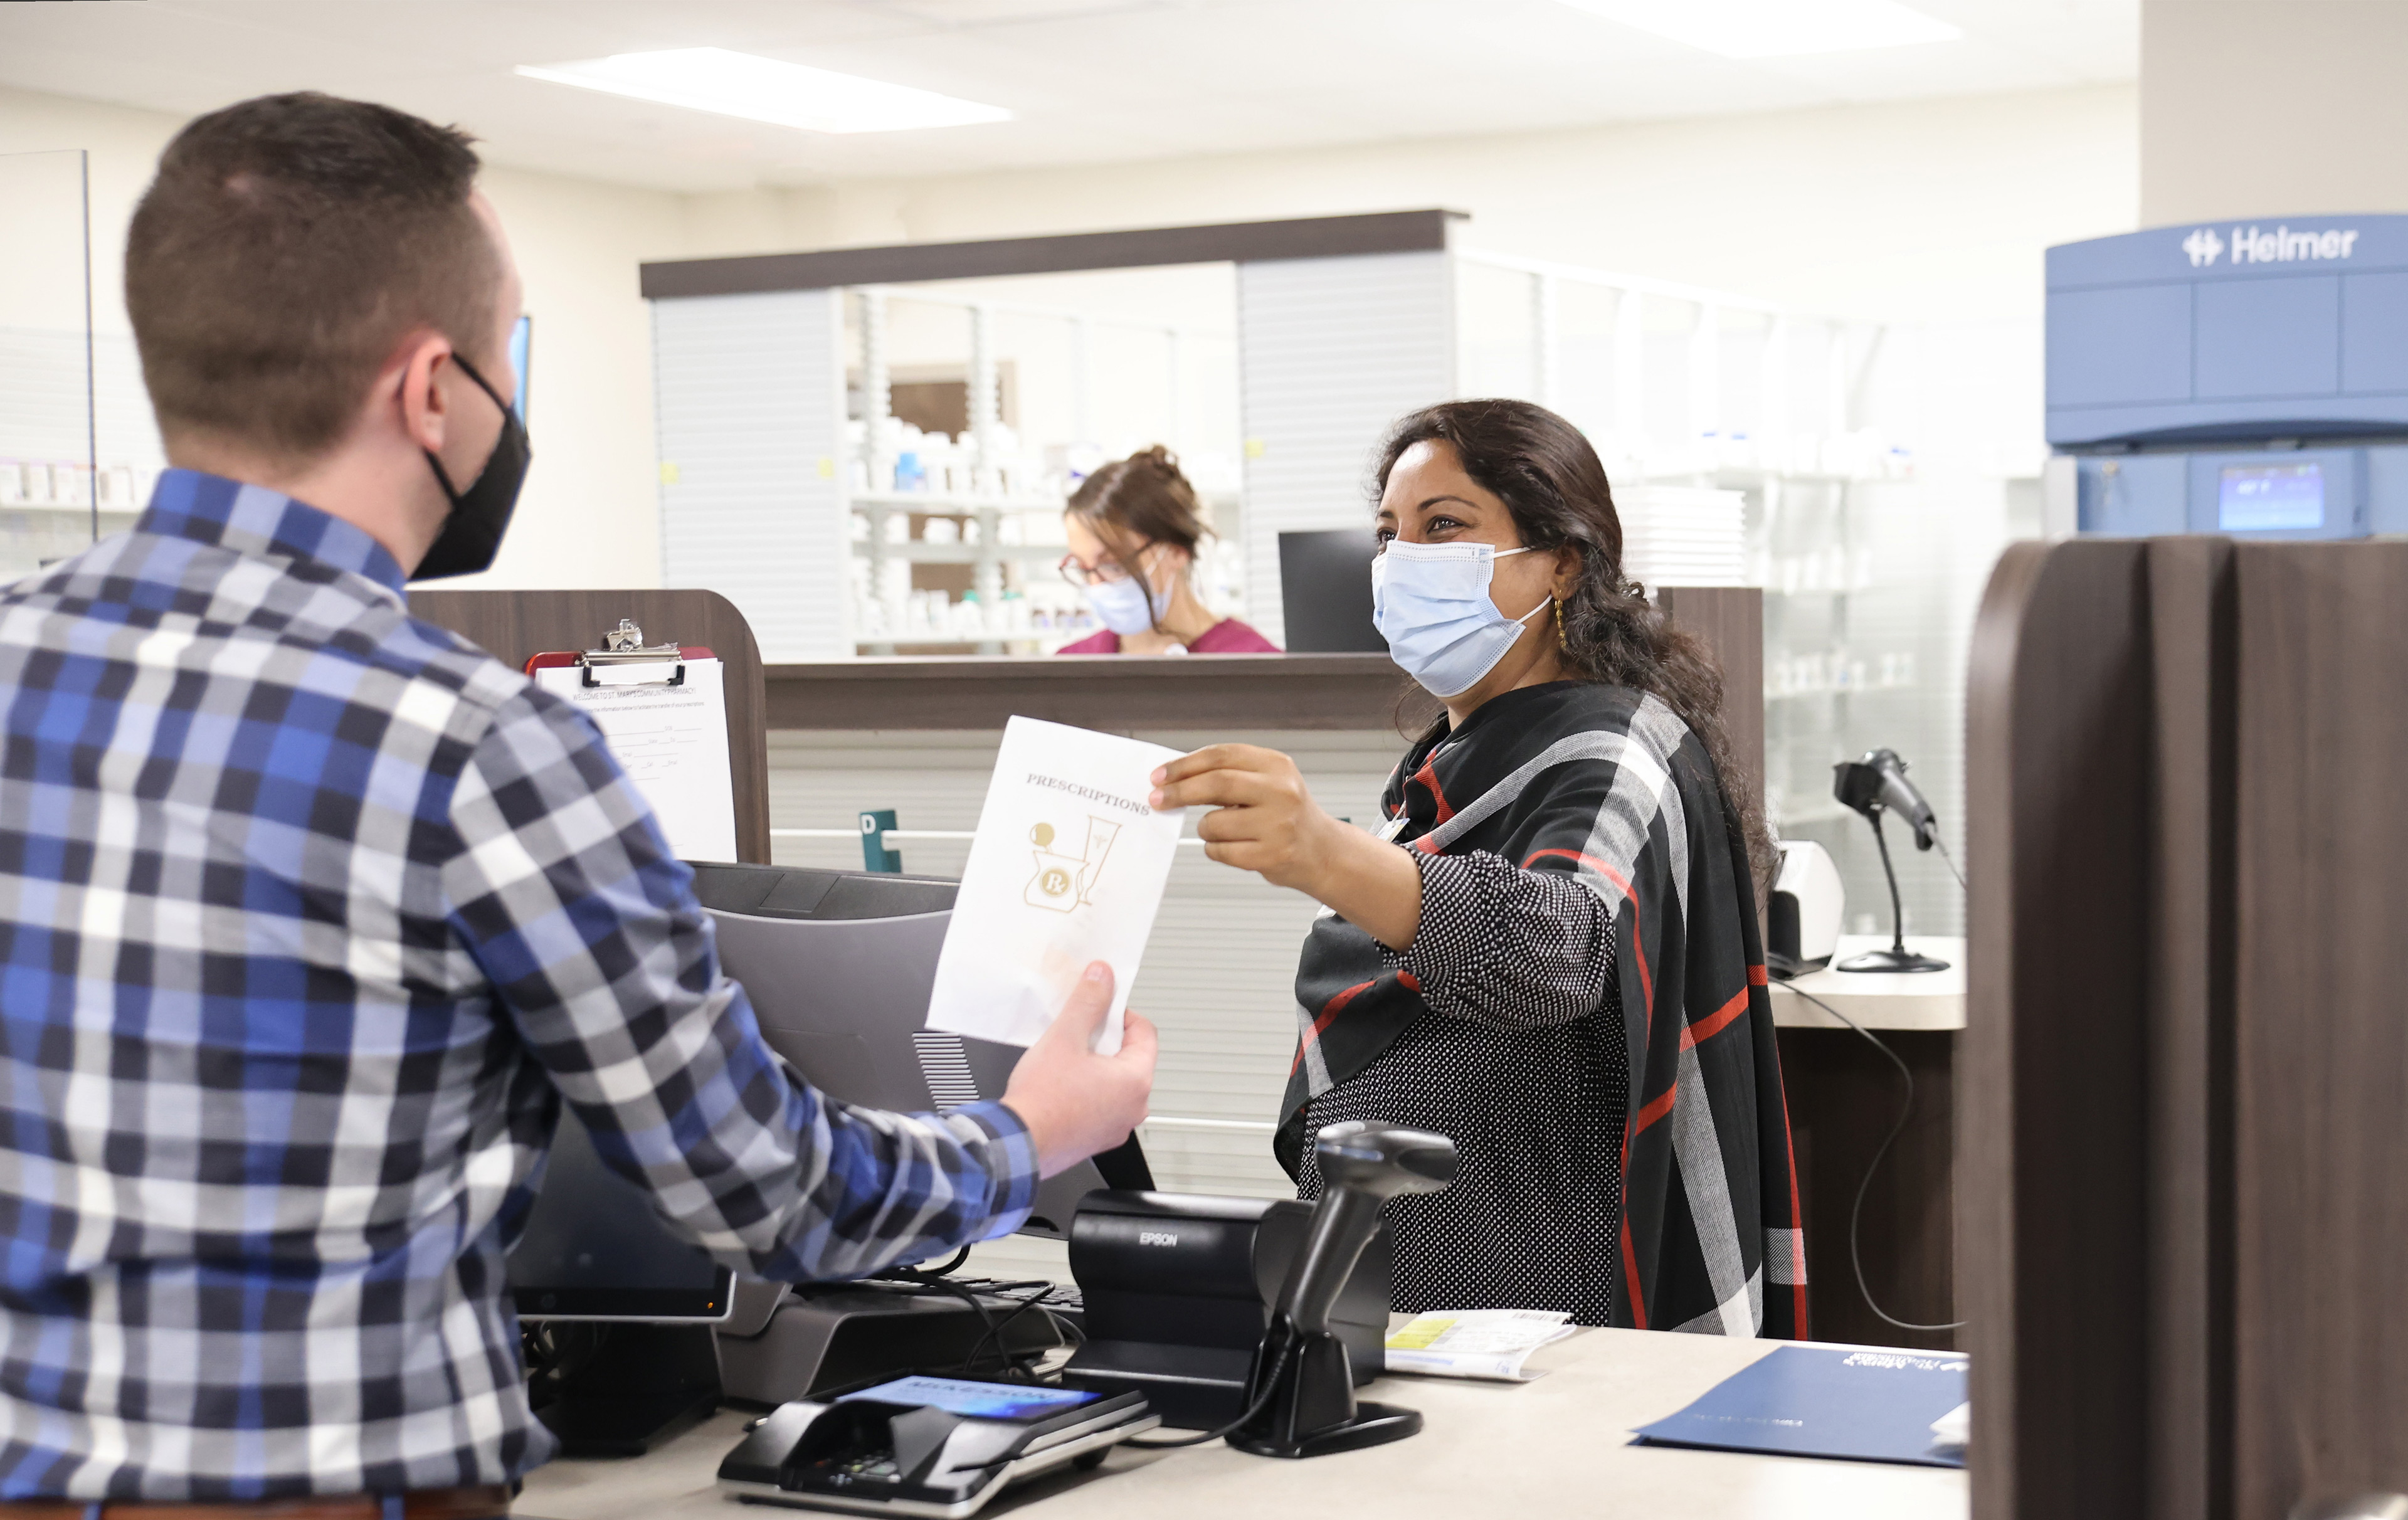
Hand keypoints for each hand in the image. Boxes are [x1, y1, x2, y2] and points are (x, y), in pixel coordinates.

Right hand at [1001, 962, 1157, 1178]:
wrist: (1019, 1144)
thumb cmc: (1043, 1101)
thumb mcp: (1065, 1037)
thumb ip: (1087, 1002)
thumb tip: (1102, 978)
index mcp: (1136, 1080)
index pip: (1145, 1032)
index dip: (1121, 1014)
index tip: (1100, 1009)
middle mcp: (1134, 1107)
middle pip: (1129, 1057)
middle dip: (1104, 1041)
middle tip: (1077, 1035)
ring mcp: (1117, 1126)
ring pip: (1114, 1082)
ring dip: (1094, 1067)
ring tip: (1064, 1062)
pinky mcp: (1098, 1138)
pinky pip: (1101, 1104)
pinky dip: (1086, 1091)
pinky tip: (1060, 1087)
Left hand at [1149, 744, 1347, 896]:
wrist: (1322, 851)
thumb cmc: (1285, 815)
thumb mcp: (1266, 782)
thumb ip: (1228, 775)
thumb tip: (1173, 779)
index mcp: (1276, 765)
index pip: (1221, 755)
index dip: (1184, 765)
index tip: (1159, 775)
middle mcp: (1281, 791)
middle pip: (1217, 783)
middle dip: (1179, 792)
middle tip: (1157, 799)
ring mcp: (1278, 824)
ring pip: (1214, 823)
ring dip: (1205, 828)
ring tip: (1221, 831)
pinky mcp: (1272, 855)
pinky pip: (1221, 851)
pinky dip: (1215, 850)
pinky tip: (1232, 847)